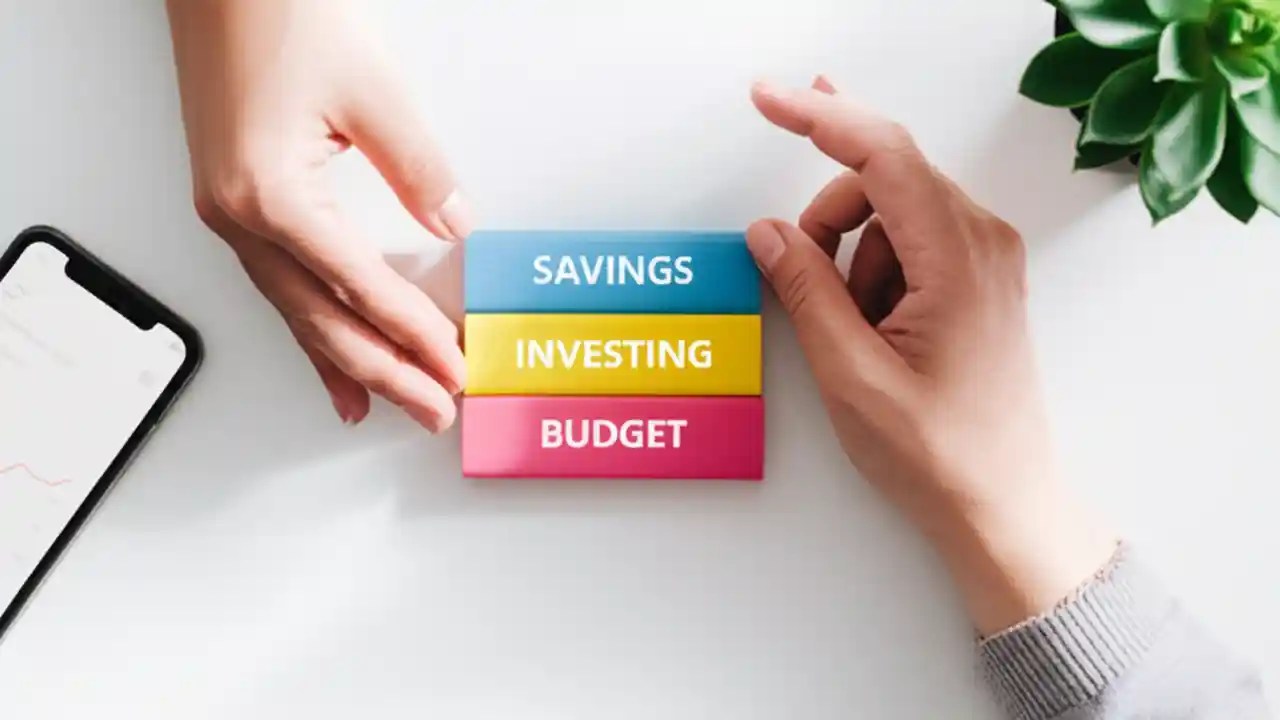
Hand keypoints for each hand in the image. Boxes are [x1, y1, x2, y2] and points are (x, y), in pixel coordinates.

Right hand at [166, 0, 470, 430]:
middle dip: (385, 372)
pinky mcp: (234, 202)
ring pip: (296, 312)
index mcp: (270, 195)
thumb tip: (454, 225)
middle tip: (433, 410)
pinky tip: (328, 360)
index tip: (455, 367)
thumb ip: (420, 169)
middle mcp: (238, 216)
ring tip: (385, 405)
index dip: (414, 335)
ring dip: (347, 362)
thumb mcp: (373, 91)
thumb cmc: (277, 12)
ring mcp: (228, 214)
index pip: (359, 288)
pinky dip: (311, 327)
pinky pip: (280, 285)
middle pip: (323, 319)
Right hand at [747, 77, 1116, 634]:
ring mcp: (985, 258)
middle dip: (829, 219)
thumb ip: (807, 291)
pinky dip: (876, 275)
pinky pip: (910, 243)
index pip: (882, 154)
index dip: (819, 117)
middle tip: (807, 284)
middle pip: (884, 178)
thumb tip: (768, 232)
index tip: (768, 99)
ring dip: (853, 259)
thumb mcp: (851, 375)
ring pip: (890, 214)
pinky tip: (877, 330)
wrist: (1002, 506)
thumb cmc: (939, 454)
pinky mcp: (977, 279)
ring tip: (859, 334)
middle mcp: (983, 241)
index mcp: (959, 256)